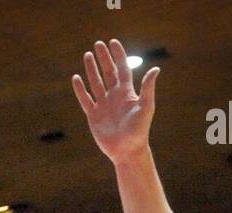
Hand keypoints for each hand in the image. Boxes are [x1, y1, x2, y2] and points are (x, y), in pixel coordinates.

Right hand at [73, 39, 158, 163]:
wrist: (127, 151)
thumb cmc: (139, 131)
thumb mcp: (146, 107)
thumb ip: (148, 88)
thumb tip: (156, 69)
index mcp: (127, 93)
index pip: (122, 69)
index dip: (118, 55)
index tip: (113, 42)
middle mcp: (114, 96)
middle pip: (108, 72)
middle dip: (104, 58)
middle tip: (98, 44)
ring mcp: (103, 106)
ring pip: (96, 83)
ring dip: (92, 70)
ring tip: (87, 55)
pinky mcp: (94, 116)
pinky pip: (85, 99)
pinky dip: (80, 89)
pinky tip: (76, 78)